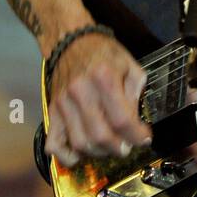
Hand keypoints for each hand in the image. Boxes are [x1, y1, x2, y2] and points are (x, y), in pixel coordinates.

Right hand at [46, 32, 150, 167]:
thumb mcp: (130, 65)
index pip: (122, 120)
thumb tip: (137, 123)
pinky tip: (81, 154)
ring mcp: (63, 103)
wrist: (71, 41)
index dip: (137, 136)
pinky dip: (66, 156)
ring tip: (109, 147)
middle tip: (127, 146)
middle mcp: (80, 92)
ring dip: (99, 153)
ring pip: (80, 143)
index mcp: (103, 78)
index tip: (144, 139)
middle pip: (101, 136)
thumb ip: (136, 94)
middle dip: (119, 148)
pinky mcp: (52, 110)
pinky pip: (53, 143)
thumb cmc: (104, 53)